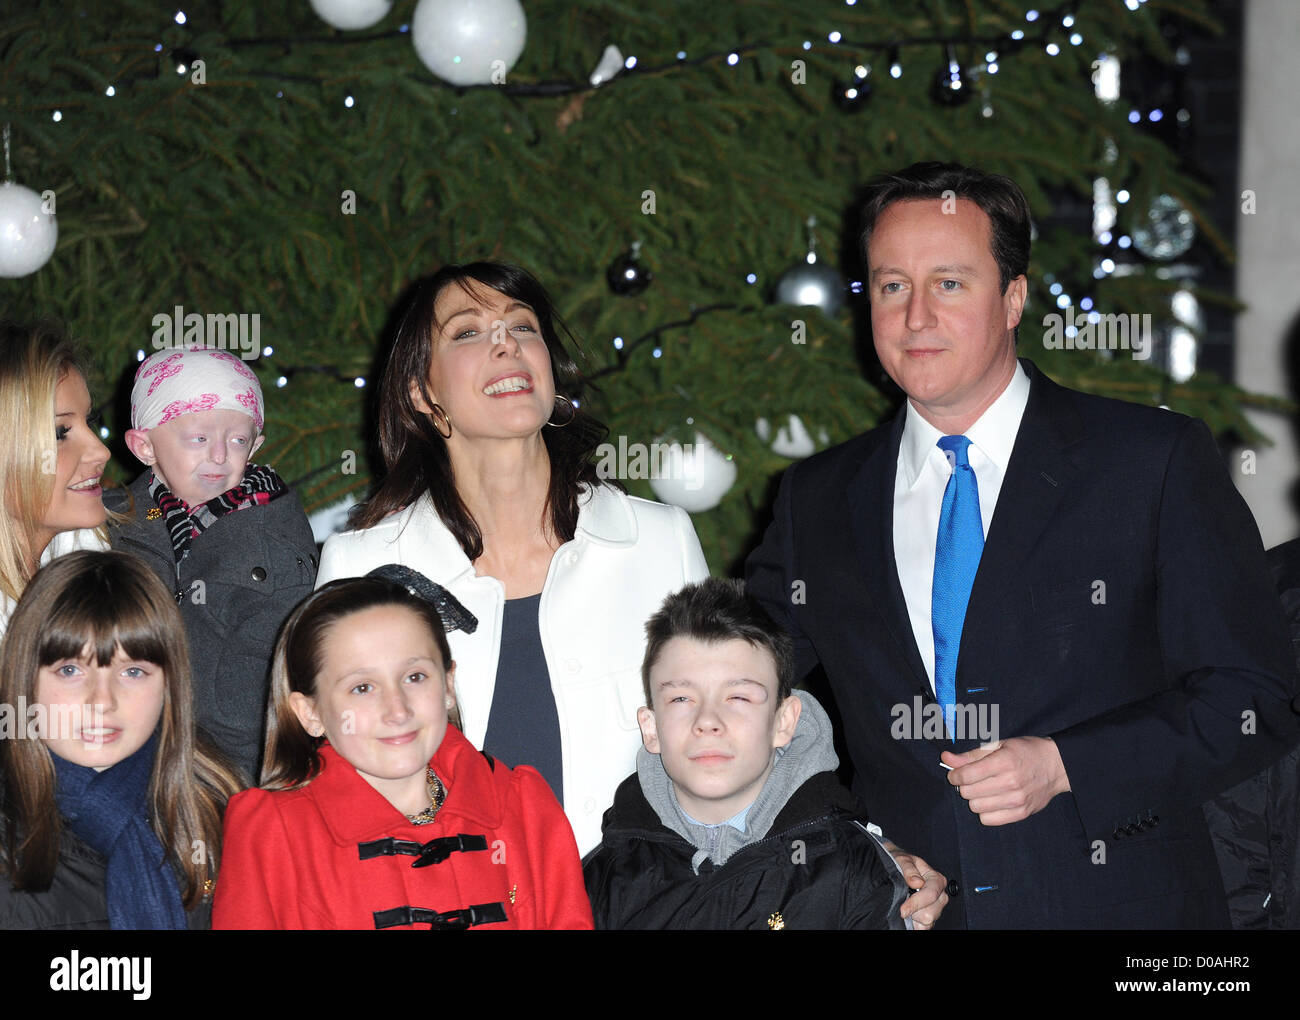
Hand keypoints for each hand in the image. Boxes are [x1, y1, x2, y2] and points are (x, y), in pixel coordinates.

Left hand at [884, 841, 948, 929]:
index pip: (930, 895)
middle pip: (930, 913)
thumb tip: (916, 882)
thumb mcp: (902, 859)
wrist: (896, 866)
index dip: (916, 904)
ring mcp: (936, 907)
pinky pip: (925, 927)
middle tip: (902, 904)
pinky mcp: (930, 916)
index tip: (902, 910)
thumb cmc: (900, 862)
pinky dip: (915, 923)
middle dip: (914, 911)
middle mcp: (940, 894)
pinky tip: (909, 914)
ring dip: (914, 917)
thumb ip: (909, 869)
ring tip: (905, 906)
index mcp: (936, 879)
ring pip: (928, 921)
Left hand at [942, 736, 1070, 825]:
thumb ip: (970, 755)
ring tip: (983, 789)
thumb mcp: (998, 745)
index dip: (955, 775)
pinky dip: (985, 812)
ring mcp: (1017, 800)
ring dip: (974, 798)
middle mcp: (1010, 782)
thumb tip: (945, 759)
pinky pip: (989, 820)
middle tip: (972, 780)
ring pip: (976, 807)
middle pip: (968, 792)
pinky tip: (991, 801)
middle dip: (964, 785)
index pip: (967, 775)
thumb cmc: (1026, 752)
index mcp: (1004, 762)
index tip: (955, 774)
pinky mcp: (1021, 813)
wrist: (1057, 766)